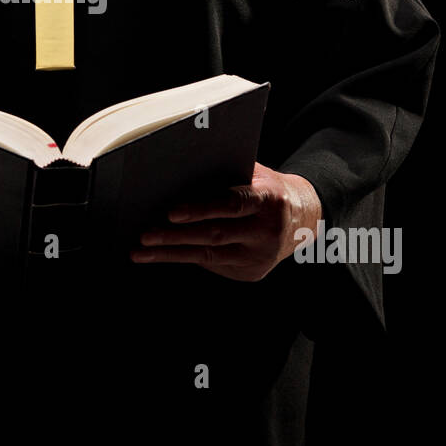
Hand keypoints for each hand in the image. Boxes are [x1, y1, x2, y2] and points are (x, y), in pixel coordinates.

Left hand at [129, 162, 321, 280]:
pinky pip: (213, 265)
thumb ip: (226, 175)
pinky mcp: (252, 273)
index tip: (171, 213)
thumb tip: (179, 172)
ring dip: (171, 254)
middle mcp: (266, 231)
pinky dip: (187, 258)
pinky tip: (163, 254)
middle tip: (145, 235)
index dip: (200, 209)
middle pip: (214, 235)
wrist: (304, 219)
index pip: (231, 205)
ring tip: (141, 251)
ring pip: (209, 256)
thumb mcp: (255, 175)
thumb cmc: (268, 189)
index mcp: (268, 199)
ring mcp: (259, 256)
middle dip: (175, 236)